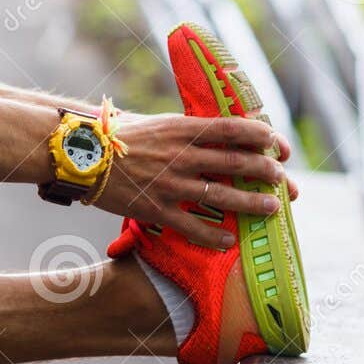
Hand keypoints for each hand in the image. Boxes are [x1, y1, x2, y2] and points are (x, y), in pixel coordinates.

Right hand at [91, 111, 294, 249]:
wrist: (79, 154)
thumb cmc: (114, 135)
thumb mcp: (154, 122)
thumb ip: (184, 129)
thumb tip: (212, 132)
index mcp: (182, 128)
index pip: (235, 129)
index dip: (264, 137)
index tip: (279, 146)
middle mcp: (181, 155)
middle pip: (237, 162)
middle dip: (268, 172)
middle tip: (284, 181)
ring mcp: (170, 184)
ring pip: (223, 196)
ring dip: (253, 203)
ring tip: (271, 209)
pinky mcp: (155, 208)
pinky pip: (192, 226)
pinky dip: (214, 236)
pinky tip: (228, 241)